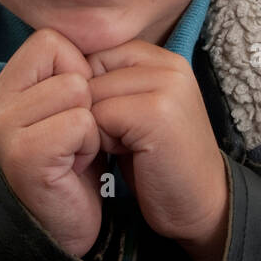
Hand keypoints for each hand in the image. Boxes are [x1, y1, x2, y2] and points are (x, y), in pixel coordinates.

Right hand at [0, 29, 105, 258]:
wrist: (65, 226)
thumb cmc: (73, 163)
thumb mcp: (68, 108)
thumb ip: (70, 72)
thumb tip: (96, 39)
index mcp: (8, 85)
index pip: (51, 41)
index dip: (78, 70)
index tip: (75, 110)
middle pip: (70, 67)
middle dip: (88, 103)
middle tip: (75, 139)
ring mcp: (7, 127)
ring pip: (77, 92)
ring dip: (91, 127)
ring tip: (75, 152)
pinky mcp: (25, 154)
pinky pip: (79, 123)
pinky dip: (89, 146)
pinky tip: (75, 167)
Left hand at [85, 40, 229, 260]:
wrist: (201, 206)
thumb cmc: (159, 163)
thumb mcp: (135, 112)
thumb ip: (111, 84)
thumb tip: (60, 71)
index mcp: (163, 59)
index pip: (95, 54)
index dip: (88, 92)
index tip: (109, 123)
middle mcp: (168, 64)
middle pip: (89, 71)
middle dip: (90, 109)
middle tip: (118, 140)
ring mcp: (166, 86)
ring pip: (91, 93)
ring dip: (95, 127)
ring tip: (124, 147)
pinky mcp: (158, 112)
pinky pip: (100, 116)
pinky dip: (103, 142)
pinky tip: (127, 156)